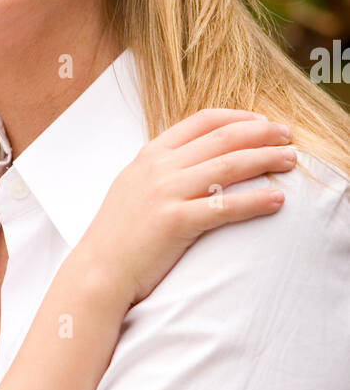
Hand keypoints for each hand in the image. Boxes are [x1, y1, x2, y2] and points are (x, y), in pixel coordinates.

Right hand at [82, 109, 295, 308]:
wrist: (97, 272)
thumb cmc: (118, 234)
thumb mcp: (134, 187)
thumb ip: (162, 168)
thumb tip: (197, 158)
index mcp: (150, 155)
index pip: (202, 121)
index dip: (239, 117)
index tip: (262, 122)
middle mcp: (159, 168)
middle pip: (222, 138)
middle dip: (261, 133)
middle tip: (288, 136)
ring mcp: (166, 193)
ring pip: (228, 166)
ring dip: (266, 160)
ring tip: (291, 161)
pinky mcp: (175, 222)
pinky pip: (225, 207)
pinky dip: (255, 201)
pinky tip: (277, 200)